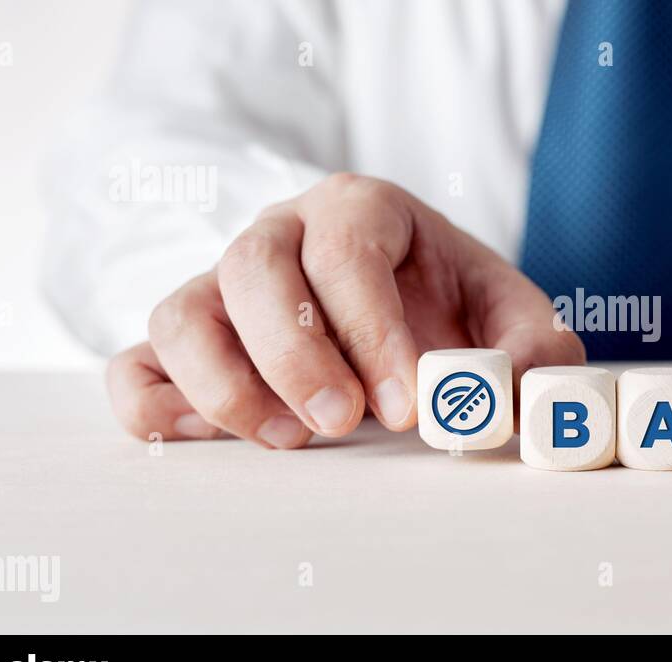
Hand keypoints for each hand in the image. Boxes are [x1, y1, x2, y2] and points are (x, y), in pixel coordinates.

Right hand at [106, 173, 584, 447]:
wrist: (407, 308)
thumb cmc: (452, 305)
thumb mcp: (509, 314)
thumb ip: (533, 347)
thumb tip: (513, 394)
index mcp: (361, 210)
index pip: (345, 246)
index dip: (370, 326)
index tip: (406, 404)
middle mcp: (282, 234)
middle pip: (254, 268)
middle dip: (297, 355)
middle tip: (344, 425)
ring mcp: (224, 285)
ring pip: (183, 311)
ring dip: (224, 384)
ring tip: (289, 441)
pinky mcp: (192, 342)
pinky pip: (138, 361)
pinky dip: (154, 404)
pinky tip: (206, 438)